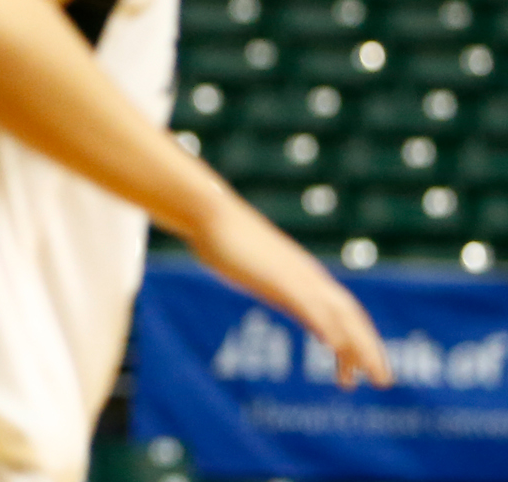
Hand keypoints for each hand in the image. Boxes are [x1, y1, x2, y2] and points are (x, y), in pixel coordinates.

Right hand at [189, 198, 392, 389]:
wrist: (211, 215)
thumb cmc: (225, 239)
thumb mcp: (253, 267)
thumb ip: (265, 278)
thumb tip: (262, 281)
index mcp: (304, 276)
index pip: (343, 311)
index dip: (358, 338)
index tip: (362, 367)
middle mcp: (309, 277)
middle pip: (351, 316)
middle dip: (370, 349)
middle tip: (383, 381)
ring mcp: (297, 277)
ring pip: (341, 315)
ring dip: (360, 346)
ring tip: (374, 376)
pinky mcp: (281, 278)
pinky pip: (311, 306)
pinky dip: (328, 327)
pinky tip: (335, 347)